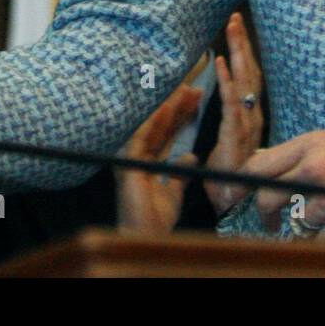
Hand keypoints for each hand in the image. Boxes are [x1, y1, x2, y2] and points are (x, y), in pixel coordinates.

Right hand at [115, 82, 202, 232]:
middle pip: (161, 126)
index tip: (196, 100)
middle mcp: (138, 156)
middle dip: (178, 107)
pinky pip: (144, 136)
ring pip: (153, 126)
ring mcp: (131, 157)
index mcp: (148, 162)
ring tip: (185, 91)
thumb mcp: (175, 192)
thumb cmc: (156, 220)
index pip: (167, 133)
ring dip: (169, 108)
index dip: (182, 117)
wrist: (146, 237)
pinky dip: (155, 122)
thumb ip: (181, 171)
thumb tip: (191, 153)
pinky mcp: (128, 162)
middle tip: (194, 88)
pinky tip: (168, 107)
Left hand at [205, 11, 265, 216]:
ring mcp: (247, 125)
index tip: (235, 26)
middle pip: (249, 72)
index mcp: (248, 115)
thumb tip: (205, 94)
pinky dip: (226, 81)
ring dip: (237, 52)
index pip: (247, 76)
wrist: (234, 206)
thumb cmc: (229, 175)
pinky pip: (231, 103)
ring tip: (231, 27)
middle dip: (242, 43)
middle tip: (234, 16)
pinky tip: (219, 62)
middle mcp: (252, 116)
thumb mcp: (224, 140)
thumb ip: (224, 117)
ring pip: (244, 81)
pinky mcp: (236, 136)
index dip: (242, 51)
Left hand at [239, 130, 324, 241]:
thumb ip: (302, 155)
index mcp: (312, 143)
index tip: (235, 196)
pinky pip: (321, 243)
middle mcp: (315, 167)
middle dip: (266, 214)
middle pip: (268, 196)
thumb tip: (262, 163)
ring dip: (314, 226)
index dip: (243, 185)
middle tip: (269, 223)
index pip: (259, 164)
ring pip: (299, 223)